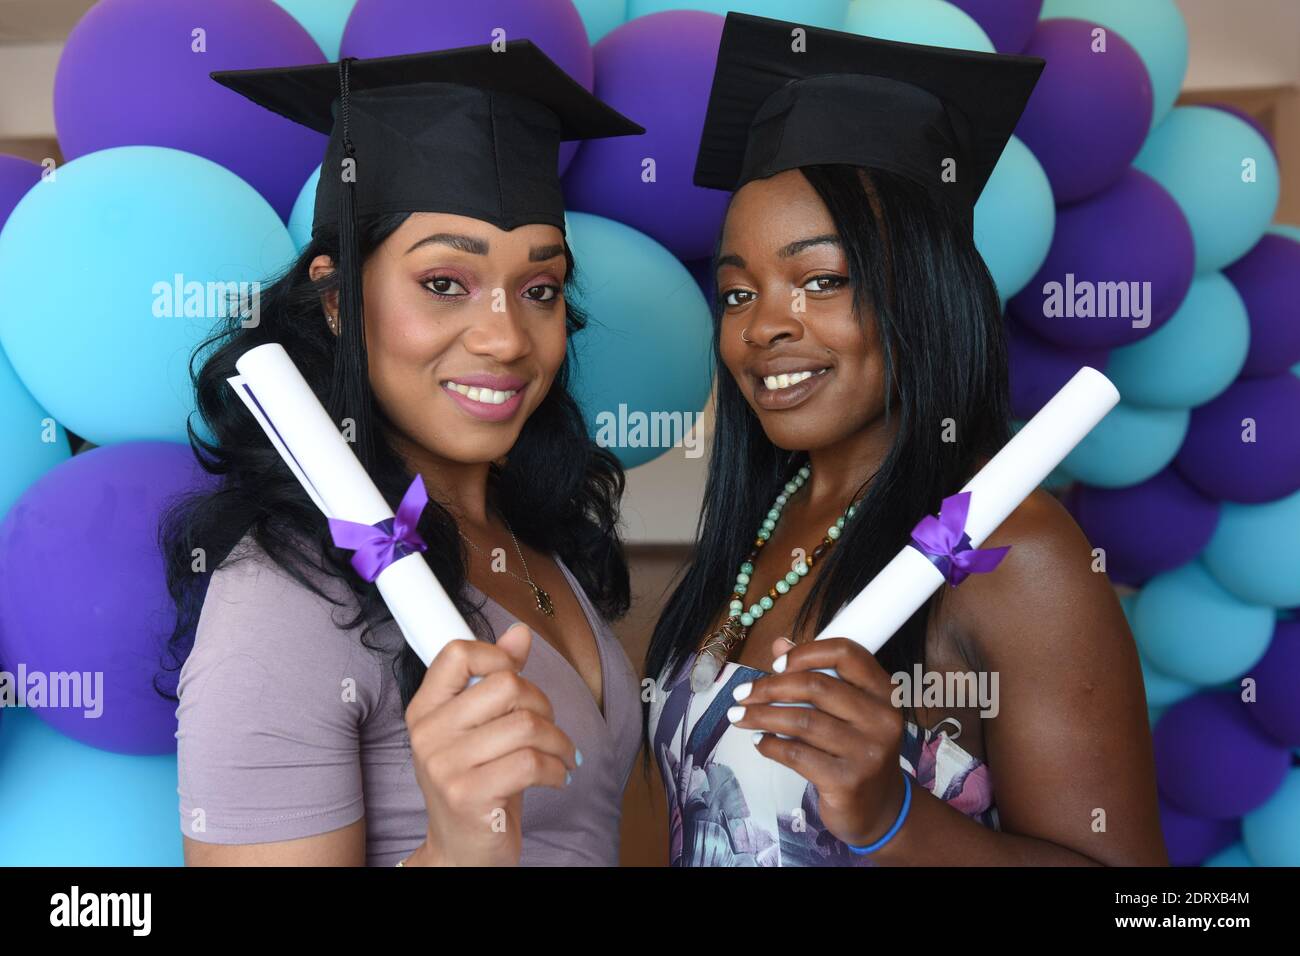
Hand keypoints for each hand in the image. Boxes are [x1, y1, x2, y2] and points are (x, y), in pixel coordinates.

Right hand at [403, 624, 578, 865]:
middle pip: (506, 685)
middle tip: (548, 728)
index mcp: (425, 709)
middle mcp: (428, 734)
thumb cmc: (477, 782)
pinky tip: (557, 776)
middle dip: (542, 704)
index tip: (518, 677)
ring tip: (561, 755)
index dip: (497, 656)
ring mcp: (444, 766)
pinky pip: (531, 762)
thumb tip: (520, 633)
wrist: (462, 850)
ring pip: (526, 724)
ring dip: (558, 741)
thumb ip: (497, 679)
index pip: (457, 654)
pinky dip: (557, 768)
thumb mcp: (483, 729)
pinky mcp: (467, 795)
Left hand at [729, 637, 906, 848]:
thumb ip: (816, 675)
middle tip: (742, 694)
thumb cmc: (857, 750)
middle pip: (816, 686)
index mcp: (884, 693)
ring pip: (802, 720)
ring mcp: (867, 753)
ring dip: (762, 715)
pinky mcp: (848, 782)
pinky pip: (797, 754)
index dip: (806, 653)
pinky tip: (760, 742)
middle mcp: (882, 719)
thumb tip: (779, 645)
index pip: (847, 653)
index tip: (775, 665)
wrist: (878, 809)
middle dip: (770, 687)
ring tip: (739, 716)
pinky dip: (771, 745)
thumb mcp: (847, 711)